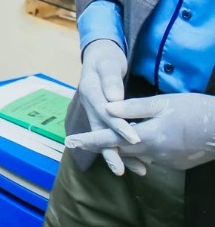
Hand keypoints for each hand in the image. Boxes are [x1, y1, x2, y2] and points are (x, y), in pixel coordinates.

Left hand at [67, 94, 214, 173]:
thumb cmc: (194, 110)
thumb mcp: (163, 103)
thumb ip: (133, 107)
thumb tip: (107, 107)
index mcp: (148, 137)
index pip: (111, 140)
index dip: (90, 140)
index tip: (70, 141)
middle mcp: (154, 153)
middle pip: (118, 150)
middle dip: (97, 145)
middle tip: (76, 142)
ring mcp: (165, 161)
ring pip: (134, 155)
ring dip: (118, 149)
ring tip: (100, 141)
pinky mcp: (174, 163)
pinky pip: (150, 157)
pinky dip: (138, 150)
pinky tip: (136, 141)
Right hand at [75, 39, 139, 175]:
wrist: (98, 56)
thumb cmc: (105, 58)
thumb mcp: (108, 62)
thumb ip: (110, 78)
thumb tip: (113, 97)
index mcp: (90, 91)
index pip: (104, 111)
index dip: (118, 126)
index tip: (134, 138)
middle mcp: (90, 105)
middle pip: (99, 131)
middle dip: (110, 151)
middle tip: (120, 170)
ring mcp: (95, 112)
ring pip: (104, 137)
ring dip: (118, 155)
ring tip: (136, 170)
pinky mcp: (102, 117)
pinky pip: (109, 135)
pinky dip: (121, 148)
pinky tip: (136, 159)